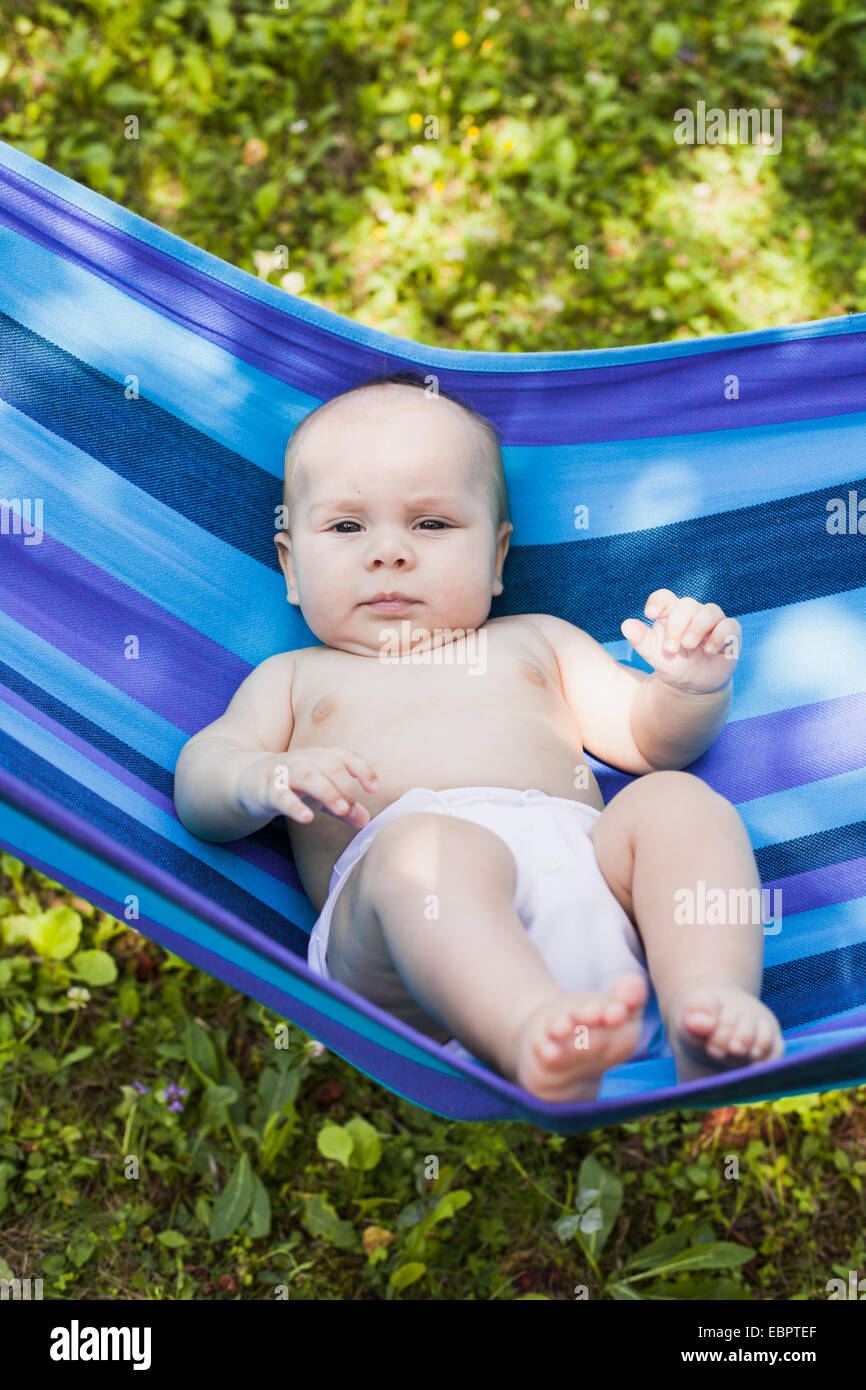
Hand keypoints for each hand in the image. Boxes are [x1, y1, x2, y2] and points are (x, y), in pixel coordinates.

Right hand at [237, 748, 378, 826]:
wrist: (245, 780)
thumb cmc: (291, 786)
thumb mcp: (319, 796)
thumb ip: (343, 808)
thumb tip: (365, 822)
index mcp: (319, 758)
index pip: (344, 756)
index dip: (361, 768)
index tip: (373, 788)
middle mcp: (303, 761)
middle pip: (328, 766)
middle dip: (344, 786)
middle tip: (352, 806)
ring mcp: (284, 773)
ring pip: (307, 776)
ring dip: (327, 791)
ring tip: (341, 809)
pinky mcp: (266, 790)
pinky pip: (281, 796)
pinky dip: (294, 806)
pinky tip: (307, 818)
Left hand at [620, 590, 740, 693]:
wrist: (693, 686)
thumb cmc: (672, 663)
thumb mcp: (654, 654)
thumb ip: (641, 640)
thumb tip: (626, 625)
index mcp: (672, 614)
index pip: (665, 597)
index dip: (659, 601)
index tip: (650, 614)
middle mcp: (694, 613)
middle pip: (687, 605)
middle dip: (677, 625)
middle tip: (670, 648)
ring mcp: (713, 622)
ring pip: (710, 611)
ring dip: (697, 628)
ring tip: (688, 646)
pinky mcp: (730, 634)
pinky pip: (730, 626)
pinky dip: (719, 636)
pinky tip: (709, 650)